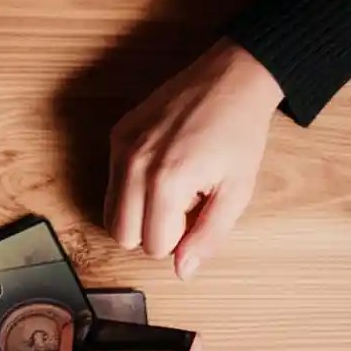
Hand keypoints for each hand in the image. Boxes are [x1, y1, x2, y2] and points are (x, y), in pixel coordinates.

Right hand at [104, 38, 281, 278]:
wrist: (232, 78)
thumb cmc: (240, 133)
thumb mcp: (237, 192)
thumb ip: (208, 237)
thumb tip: (182, 272)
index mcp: (167, 182)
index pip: (153, 246)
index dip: (178, 240)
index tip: (197, 213)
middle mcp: (135, 165)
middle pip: (122, 235)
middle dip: (151, 231)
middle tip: (181, 207)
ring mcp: (121, 148)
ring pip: (110, 213)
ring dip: (138, 212)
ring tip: (171, 187)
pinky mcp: (117, 135)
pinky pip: (112, 183)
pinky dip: (132, 187)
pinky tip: (162, 166)